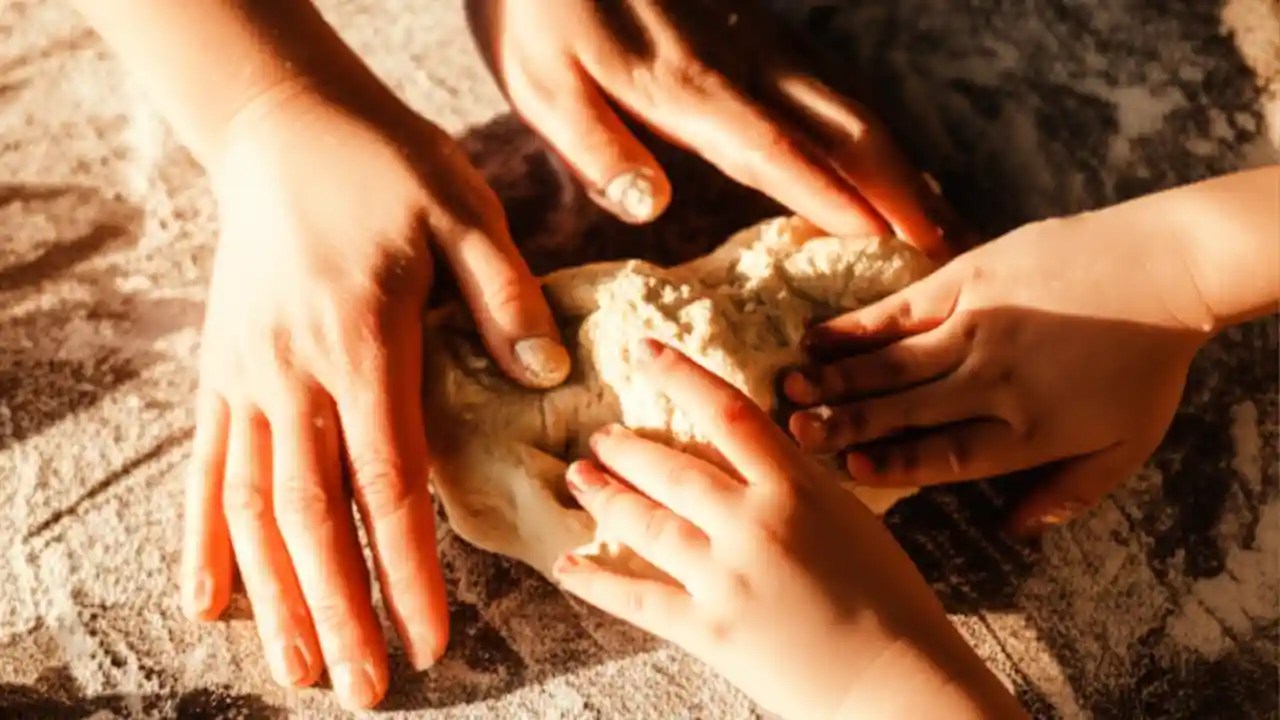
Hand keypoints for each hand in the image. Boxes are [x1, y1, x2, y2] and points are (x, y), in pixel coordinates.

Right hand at [179, 89, 569, 707]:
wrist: (284, 127)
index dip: (410, 568)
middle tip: (364, 688)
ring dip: (275, 594)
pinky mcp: (220, 371)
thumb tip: (545, 375)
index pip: (389, 482)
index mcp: (363, 342)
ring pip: (253, 506)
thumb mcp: (463, 211)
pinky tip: (208, 601)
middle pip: (312, 515)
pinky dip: (203, 538)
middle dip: (340, 608)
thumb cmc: (385, 166)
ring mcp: (246, 377)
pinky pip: (204, 467)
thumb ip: (502, 297)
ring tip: (295, 669)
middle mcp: (292, 374)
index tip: (430, 639)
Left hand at [467, 0, 963, 258]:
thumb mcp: (538, 83)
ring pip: (855, 108)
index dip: (837, 205)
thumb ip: (595, 148)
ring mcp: (758, 45)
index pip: (780, 154)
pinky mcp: (756, 33)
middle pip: (846, 132)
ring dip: (905, 168)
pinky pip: (837, 88)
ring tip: (944, 223)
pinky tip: (892, 161)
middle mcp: (742, 66)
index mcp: (688, 90)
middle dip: (902, 197)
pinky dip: (878, 134)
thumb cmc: (534, 7)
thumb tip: (653, 207)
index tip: (893, 254)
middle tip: (950, 257)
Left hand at [555, 340, 1022, 719]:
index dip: (680, 374)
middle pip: (671, 468)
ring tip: (579, 478)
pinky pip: (637, 598)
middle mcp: (754, 523)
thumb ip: (798, 485)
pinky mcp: (709, 630)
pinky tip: (568, 565)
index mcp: (796, 488)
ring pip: (645, 523)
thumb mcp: (851, 520)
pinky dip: (595, 581)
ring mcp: (726, 577)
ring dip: (605, 497)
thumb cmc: (891, 602)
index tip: (644, 349)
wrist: (897, 683)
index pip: (727, 411)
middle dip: (626, 449)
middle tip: (599, 437)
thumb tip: (757, 457)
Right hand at [783, 213, 1214, 536]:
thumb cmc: (1146, 362)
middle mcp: (994, 382)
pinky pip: (903, 308)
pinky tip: (818, 336)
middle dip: (843, 423)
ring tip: (788, 388)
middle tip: (792, 432)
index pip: (944, 455)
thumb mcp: (1125, 445)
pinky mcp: (971, 279)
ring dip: (838, 378)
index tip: (848, 467)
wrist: (1165, 267)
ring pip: (893, 362)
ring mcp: (979, 326)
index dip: (892, 463)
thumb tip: (1015, 532)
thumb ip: (1067, 493)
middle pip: (906, 410)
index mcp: (1027, 429)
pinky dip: (858, 326)